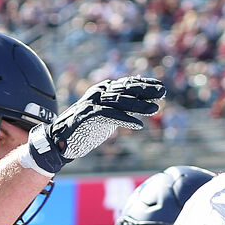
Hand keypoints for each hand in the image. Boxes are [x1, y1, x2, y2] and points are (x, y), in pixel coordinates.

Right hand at [24, 77, 166, 173]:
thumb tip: (139, 105)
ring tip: (155, 109)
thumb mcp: (106, 116)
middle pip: (125, 89)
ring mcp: (92, 104)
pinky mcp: (88, 116)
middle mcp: (97, 94)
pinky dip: (124, 119)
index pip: (126, 83)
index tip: (160, 86)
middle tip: (163, 92)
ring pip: (119, 101)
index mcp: (102, 91)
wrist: (61, 140)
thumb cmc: (84, 129)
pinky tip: (138, 124)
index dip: (143, 84)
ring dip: (139, 105)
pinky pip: (109, 115)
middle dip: (145, 90)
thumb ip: (120, 109)